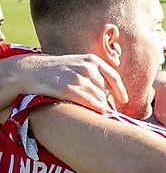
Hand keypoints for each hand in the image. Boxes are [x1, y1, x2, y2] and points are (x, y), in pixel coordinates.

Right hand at [13, 54, 127, 112]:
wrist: (33, 70)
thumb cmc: (58, 69)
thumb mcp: (78, 63)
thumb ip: (94, 73)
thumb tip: (110, 92)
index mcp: (92, 60)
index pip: (114, 77)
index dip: (121, 91)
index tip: (124, 100)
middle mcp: (87, 68)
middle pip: (105, 90)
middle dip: (106, 101)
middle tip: (107, 110)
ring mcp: (78, 78)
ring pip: (99, 97)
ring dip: (101, 106)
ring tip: (98, 112)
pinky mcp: (68, 89)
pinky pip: (89, 102)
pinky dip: (97, 108)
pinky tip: (100, 112)